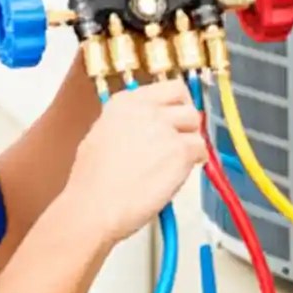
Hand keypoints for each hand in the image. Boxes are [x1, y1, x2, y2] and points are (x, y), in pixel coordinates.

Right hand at [62, 79, 204, 243]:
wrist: (94, 205)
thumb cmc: (92, 181)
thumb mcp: (101, 135)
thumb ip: (129, 123)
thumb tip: (147, 128)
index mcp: (125, 102)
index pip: (169, 87)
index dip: (177, 104)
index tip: (178, 117)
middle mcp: (146, 109)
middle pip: (187, 104)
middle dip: (187, 123)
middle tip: (181, 140)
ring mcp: (164, 128)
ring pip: (196, 127)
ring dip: (191, 143)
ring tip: (176, 162)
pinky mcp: (179, 150)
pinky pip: (201, 150)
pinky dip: (195, 163)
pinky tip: (178, 174)